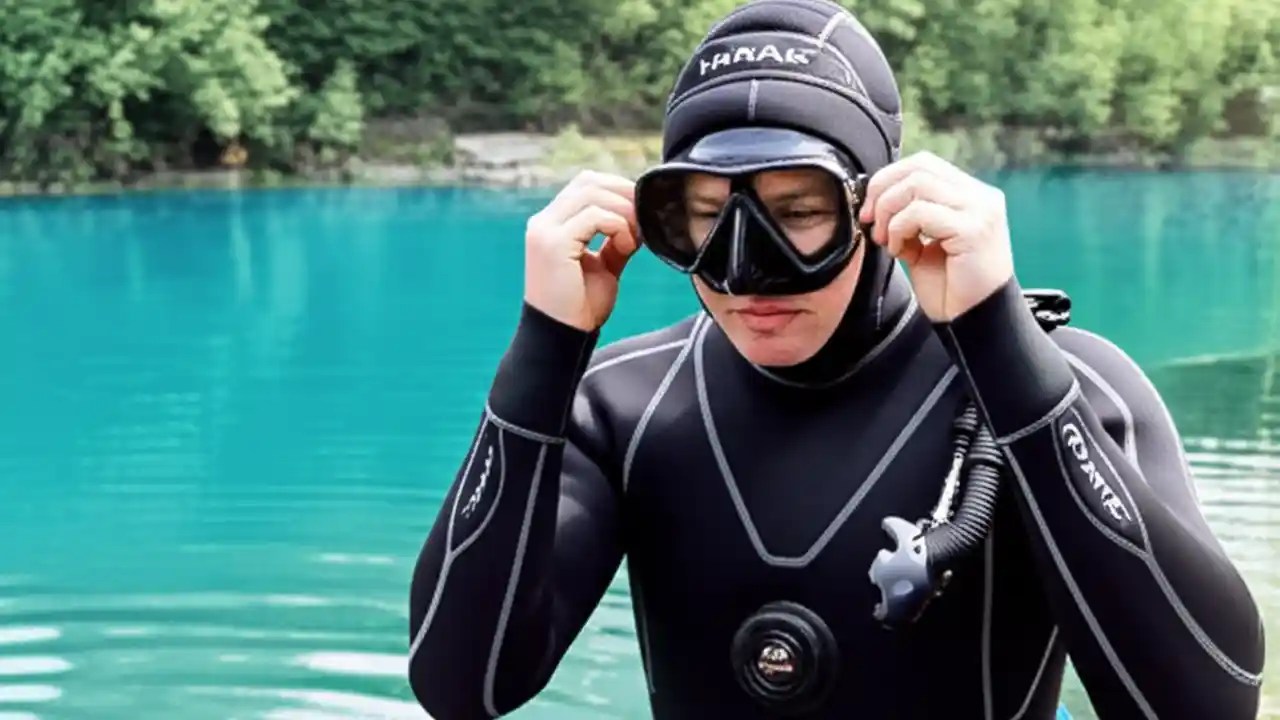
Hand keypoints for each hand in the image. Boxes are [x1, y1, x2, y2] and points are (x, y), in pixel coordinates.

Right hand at [524, 170, 640, 331]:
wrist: (562, 337)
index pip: (586, 184)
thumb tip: (640, 217)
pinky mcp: (552, 243)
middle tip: (645, 219)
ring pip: (592, 194)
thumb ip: (616, 239)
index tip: (642, 211)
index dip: (618, 189)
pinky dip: (617, 226)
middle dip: (624, 194)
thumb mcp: (604, 265)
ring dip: (623, 211)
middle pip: (588, 181)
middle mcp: (543, 221)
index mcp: (552, 223)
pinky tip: (626, 246)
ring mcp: (544, 230)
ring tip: (635, 237)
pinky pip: (594, 216)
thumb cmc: (581, 306)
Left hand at [858, 152, 1014, 321]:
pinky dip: (900, 229)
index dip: (889, 178)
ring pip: (917, 185)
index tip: (869, 207)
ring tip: (887, 240)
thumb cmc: (949, 286)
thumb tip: (874, 199)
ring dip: (889, 212)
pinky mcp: (974, 229)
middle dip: (883, 192)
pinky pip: (921, 212)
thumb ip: (907, 215)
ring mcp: (981, 210)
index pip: (924, 164)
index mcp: (971, 195)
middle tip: (870, 221)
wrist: (973, 320)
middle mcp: (981, 197)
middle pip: (919, 168)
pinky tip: (901, 251)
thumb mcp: (922, 241)